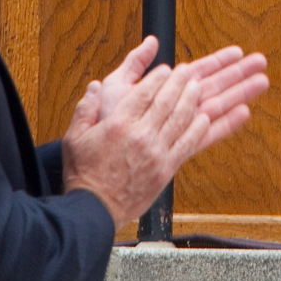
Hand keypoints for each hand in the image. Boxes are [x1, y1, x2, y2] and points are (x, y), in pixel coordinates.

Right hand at [63, 37, 267, 224]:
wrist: (94, 210)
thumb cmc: (83, 174)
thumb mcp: (75, 138)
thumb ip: (85, 109)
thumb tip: (94, 86)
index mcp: (119, 124)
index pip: (144, 92)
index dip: (158, 77)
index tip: (166, 69)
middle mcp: (141, 135)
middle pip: (166, 101)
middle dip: (179, 82)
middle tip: (186, 71)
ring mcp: (156, 152)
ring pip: (180, 119)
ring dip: (191, 100)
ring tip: (198, 86)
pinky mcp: (166, 169)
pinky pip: (188, 144)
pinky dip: (198, 129)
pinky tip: (205, 118)